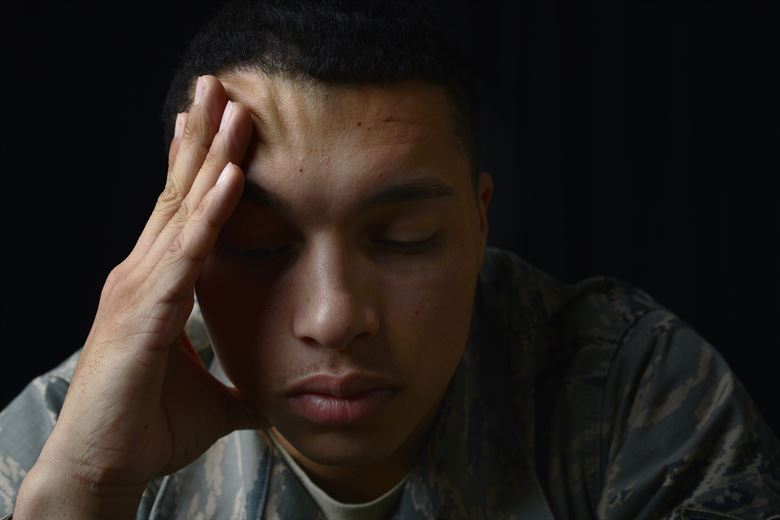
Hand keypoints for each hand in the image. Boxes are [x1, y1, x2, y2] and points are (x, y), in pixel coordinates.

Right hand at [15, 75, 263, 518]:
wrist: (104, 469)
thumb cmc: (148, 428)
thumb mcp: (212, 396)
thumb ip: (240, 380)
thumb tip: (270, 386)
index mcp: (157, 285)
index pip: (182, 212)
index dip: (201, 166)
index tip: (220, 124)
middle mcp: (142, 274)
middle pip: (177, 193)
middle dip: (201, 138)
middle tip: (220, 86)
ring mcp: (139, 288)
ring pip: (180, 208)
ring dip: (209, 156)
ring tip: (229, 107)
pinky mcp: (143, 313)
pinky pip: (186, 253)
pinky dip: (210, 212)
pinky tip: (231, 177)